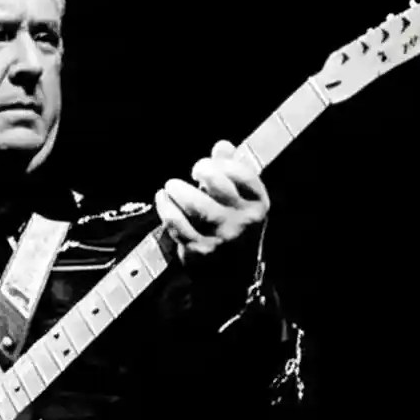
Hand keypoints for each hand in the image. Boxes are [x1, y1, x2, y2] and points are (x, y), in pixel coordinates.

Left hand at [155, 139, 269, 264]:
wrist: (233, 274)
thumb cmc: (235, 226)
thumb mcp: (243, 199)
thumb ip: (233, 169)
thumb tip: (222, 146)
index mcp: (257, 204)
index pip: (241, 174)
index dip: (220, 163)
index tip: (207, 166)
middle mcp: (242, 220)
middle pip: (216, 185)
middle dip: (200, 170)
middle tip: (191, 174)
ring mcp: (221, 236)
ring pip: (195, 205)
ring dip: (177, 190)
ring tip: (171, 187)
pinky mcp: (200, 249)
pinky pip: (177, 224)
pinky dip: (166, 208)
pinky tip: (162, 201)